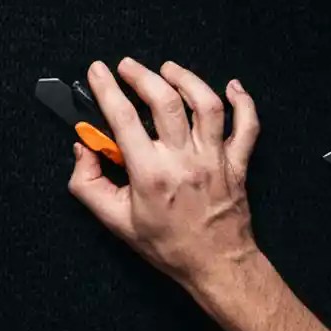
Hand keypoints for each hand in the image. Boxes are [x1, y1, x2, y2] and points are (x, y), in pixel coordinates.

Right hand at [67, 58, 260, 292]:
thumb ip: (89, 185)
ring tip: (168, 68)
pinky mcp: (238, 162)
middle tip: (127, 65)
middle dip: (142, 75)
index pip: (125, 119)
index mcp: (151, 175)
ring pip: (206, 104)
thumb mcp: (115, 222)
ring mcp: (214, 159)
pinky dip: (243, 101)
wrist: (215, 264)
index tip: (97, 72)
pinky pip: (248, 125)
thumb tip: (82, 150)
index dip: (107, 90)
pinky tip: (231, 86)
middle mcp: (184, 160)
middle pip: (165, 101)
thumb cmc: (167, 245)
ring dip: (187, 79)